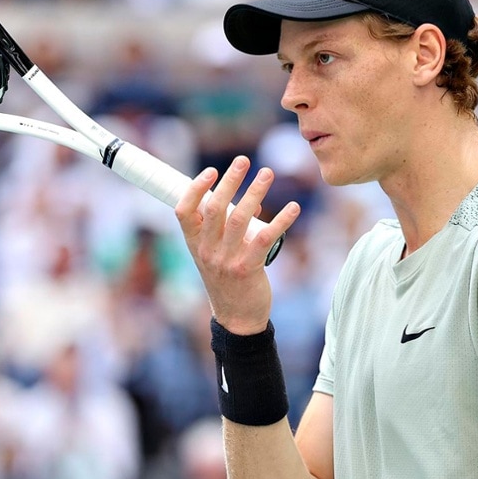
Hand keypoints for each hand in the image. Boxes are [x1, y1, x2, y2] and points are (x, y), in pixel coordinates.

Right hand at [175, 155, 300, 334]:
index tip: (211, 171)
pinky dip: (281, 220)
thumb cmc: (226, 280)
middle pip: (215, 208)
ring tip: (267, 173)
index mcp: (194, 244)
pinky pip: (265, 238)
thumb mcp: (213, 254)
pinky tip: (293, 208)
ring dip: (255, 192)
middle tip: (244, 160)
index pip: (184, 211)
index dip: (195, 188)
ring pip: (239, 218)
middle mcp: (206, 250)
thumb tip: (249, 200)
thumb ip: (222, 229)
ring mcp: (226, 260)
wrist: (236, 317)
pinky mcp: (248, 268)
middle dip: (230, 180)